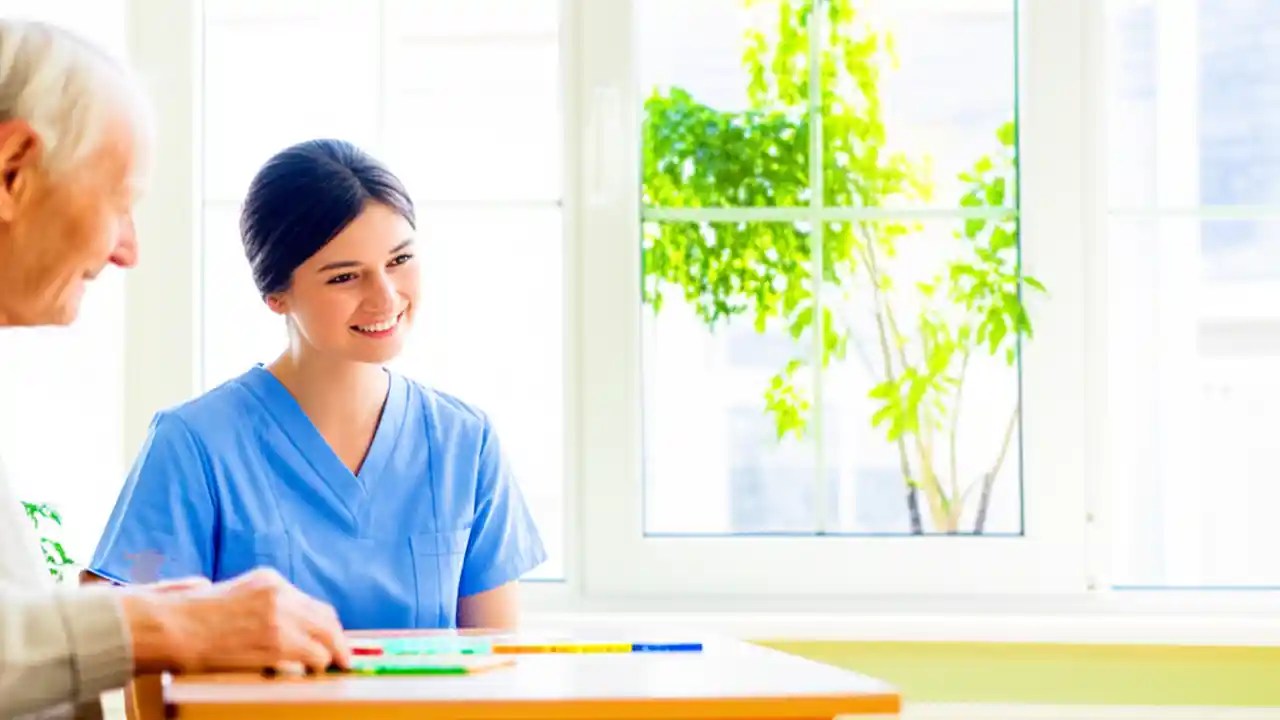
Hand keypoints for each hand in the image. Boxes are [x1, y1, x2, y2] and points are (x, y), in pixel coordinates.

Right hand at [124, 568, 350, 673]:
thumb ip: (252, 599)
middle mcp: (281, 593)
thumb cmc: (187, 615)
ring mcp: (282, 616)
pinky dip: (318, 664)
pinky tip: (315, 672)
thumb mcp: (229, 592)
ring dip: (332, 653)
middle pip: (325, 617)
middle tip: (343, 654)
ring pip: (326, 636)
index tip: (328, 635)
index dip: (322, 623)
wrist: (172, 627)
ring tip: (334, 666)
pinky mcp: (278, 641)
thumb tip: (260, 611)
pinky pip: (313, 654)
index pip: (309, 603)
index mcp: (269, 579)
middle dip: (336, 638)